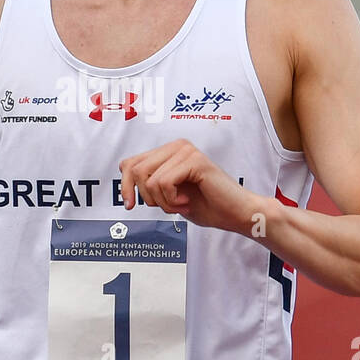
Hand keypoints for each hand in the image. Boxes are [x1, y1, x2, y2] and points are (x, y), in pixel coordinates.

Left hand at [118, 139, 261, 232]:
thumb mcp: (169, 195)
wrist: (234, 214)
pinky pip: (164, 183)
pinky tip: (187, 203)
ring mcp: (185, 150)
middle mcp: (176, 145)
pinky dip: (172, 201)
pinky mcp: (194, 160)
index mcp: (168, 151)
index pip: (129, 163)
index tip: (130, 205)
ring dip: (163, 202)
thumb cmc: (206, 206)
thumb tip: (125, 180)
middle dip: (146, 197)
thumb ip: (150, 183)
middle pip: (135, 170)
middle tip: (168, 206)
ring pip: (150, 180)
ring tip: (181, 204)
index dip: (126, 186)